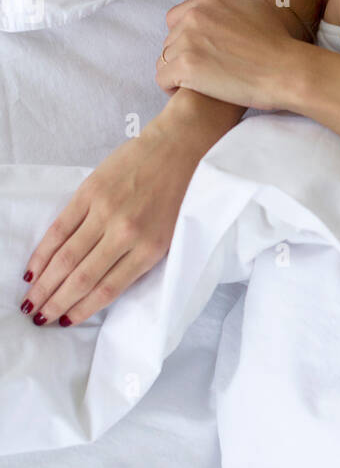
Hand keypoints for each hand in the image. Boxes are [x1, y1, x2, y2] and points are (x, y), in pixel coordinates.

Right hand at [20, 117, 207, 326]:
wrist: (182, 146)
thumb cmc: (182, 192)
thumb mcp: (171, 234)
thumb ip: (140, 259)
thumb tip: (103, 285)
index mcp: (150, 249)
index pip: (107, 289)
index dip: (81, 309)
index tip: (64, 321)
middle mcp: (126, 233)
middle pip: (81, 277)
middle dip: (56, 302)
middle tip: (37, 318)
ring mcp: (105, 211)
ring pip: (66, 257)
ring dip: (44, 283)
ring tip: (30, 301)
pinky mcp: (90, 192)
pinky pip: (60, 228)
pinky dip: (43, 251)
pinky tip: (32, 269)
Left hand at [157, 0, 297, 109]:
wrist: (286, 70)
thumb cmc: (277, 41)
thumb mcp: (254, 5)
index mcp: (208, 1)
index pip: (175, 18)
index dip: (187, 38)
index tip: (204, 52)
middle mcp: (194, 16)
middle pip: (169, 40)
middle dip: (184, 55)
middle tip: (208, 70)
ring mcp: (187, 41)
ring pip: (164, 60)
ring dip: (178, 72)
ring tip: (201, 83)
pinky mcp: (185, 66)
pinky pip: (162, 79)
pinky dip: (173, 88)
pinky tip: (193, 91)